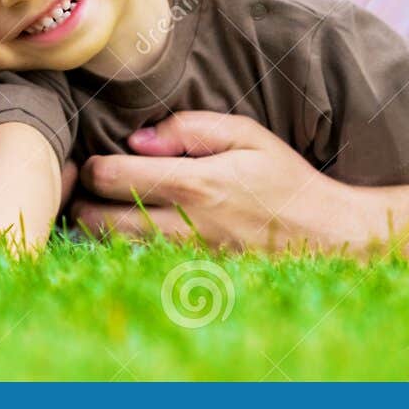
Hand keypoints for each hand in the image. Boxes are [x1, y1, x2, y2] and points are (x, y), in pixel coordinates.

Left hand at [71, 112, 355, 251]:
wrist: (326, 236)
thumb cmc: (284, 179)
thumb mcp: (246, 135)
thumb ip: (189, 128)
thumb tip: (137, 139)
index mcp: (194, 184)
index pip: (112, 176)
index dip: (92, 165)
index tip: (97, 158)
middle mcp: (184, 227)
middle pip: (97, 221)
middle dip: (82, 201)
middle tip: (86, 186)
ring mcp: (186, 260)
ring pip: (110, 250)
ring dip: (96, 228)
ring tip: (102, 207)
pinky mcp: (190, 280)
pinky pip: (137, 268)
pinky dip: (121, 252)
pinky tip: (129, 232)